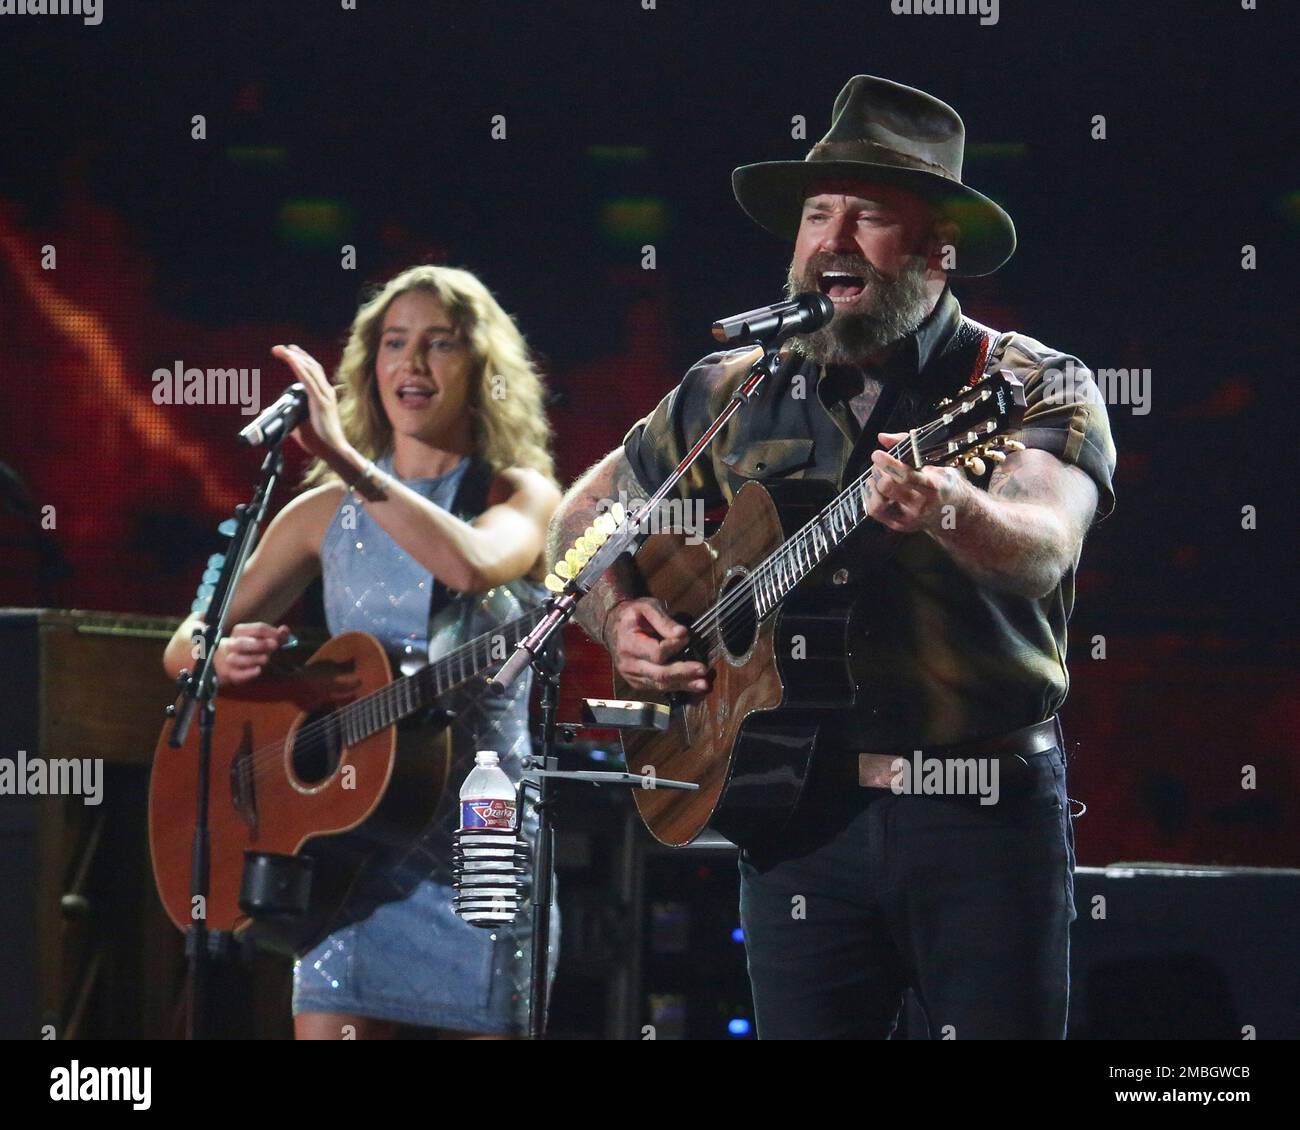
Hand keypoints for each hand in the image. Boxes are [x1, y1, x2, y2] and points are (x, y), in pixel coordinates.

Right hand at [214, 622, 291, 685]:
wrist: (226, 665)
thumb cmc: (248, 650)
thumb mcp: (262, 640)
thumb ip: (275, 635)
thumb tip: (285, 629)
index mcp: (240, 632)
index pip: (256, 629)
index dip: (270, 632)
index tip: (280, 637)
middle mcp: (231, 644)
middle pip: (241, 643)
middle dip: (259, 644)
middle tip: (274, 645)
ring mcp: (227, 659)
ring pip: (236, 659)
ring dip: (253, 658)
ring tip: (266, 659)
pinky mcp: (228, 674)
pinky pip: (235, 674)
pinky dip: (247, 673)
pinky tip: (258, 670)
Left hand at [270, 344, 350, 461]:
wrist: (333, 450)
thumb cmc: (318, 440)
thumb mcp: (298, 424)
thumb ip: (285, 416)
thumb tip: (266, 411)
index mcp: (323, 395)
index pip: (313, 372)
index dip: (302, 360)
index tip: (289, 351)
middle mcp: (326, 391)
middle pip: (312, 366)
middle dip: (296, 354)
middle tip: (281, 347)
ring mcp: (324, 395)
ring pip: (310, 369)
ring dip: (295, 357)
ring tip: (282, 349)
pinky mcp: (320, 401)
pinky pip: (308, 380)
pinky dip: (299, 367)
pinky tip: (291, 359)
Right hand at [604, 597, 708, 694]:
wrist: (613, 628)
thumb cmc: (633, 616)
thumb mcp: (646, 607)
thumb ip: (662, 619)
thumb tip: (682, 633)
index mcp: (628, 644)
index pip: (656, 652)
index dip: (674, 646)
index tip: (687, 636)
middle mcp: (628, 664)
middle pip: (659, 674)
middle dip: (683, 672)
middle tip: (703, 669)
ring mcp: (632, 676)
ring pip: (660, 685)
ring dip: (684, 685)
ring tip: (703, 684)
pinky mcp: (638, 682)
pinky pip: (659, 688)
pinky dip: (676, 686)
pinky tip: (691, 685)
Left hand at [867, 431, 965, 533]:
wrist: (956, 513)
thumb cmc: (945, 484)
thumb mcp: (936, 462)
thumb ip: (909, 445)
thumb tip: (882, 437)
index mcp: (933, 486)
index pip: (906, 476)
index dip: (888, 463)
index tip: (877, 454)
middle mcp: (921, 505)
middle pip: (888, 488)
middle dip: (878, 471)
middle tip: (879, 464)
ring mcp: (909, 518)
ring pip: (877, 504)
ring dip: (872, 486)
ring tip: (878, 477)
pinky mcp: (900, 525)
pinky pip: (875, 511)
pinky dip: (870, 496)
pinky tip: (877, 488)